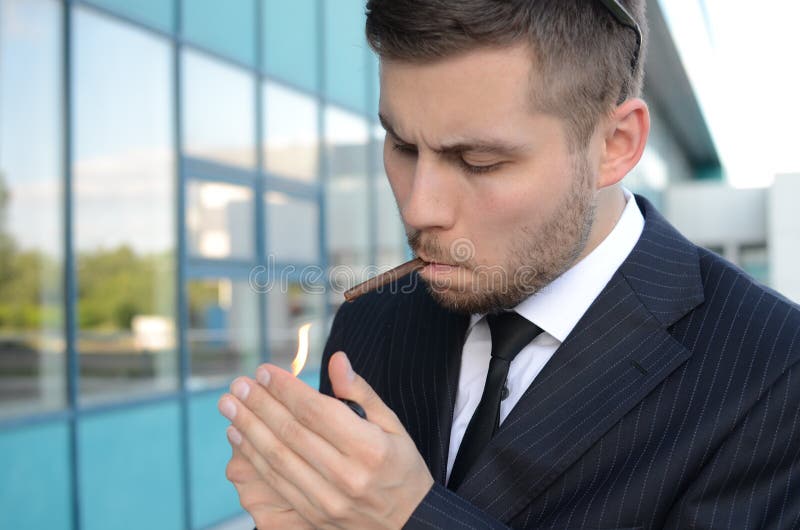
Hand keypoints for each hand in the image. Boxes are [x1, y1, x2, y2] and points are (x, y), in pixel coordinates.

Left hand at [218, 351, 434, 528]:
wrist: (408, 523)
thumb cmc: (401, 466)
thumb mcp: (393, 425)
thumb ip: (361, 393)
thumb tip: (337, 360)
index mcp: (369, 447)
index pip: (315, 411)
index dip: (285, 389)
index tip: (263, 371)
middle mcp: (347, 475)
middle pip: (291, 433)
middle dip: (259, 404)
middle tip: (238, 384)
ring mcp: (328, 499)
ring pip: (277, 458)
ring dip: (248, 428)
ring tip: (229, 405)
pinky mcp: (314, 515)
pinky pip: (276, 482)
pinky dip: (253, 457)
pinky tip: (239, 436)